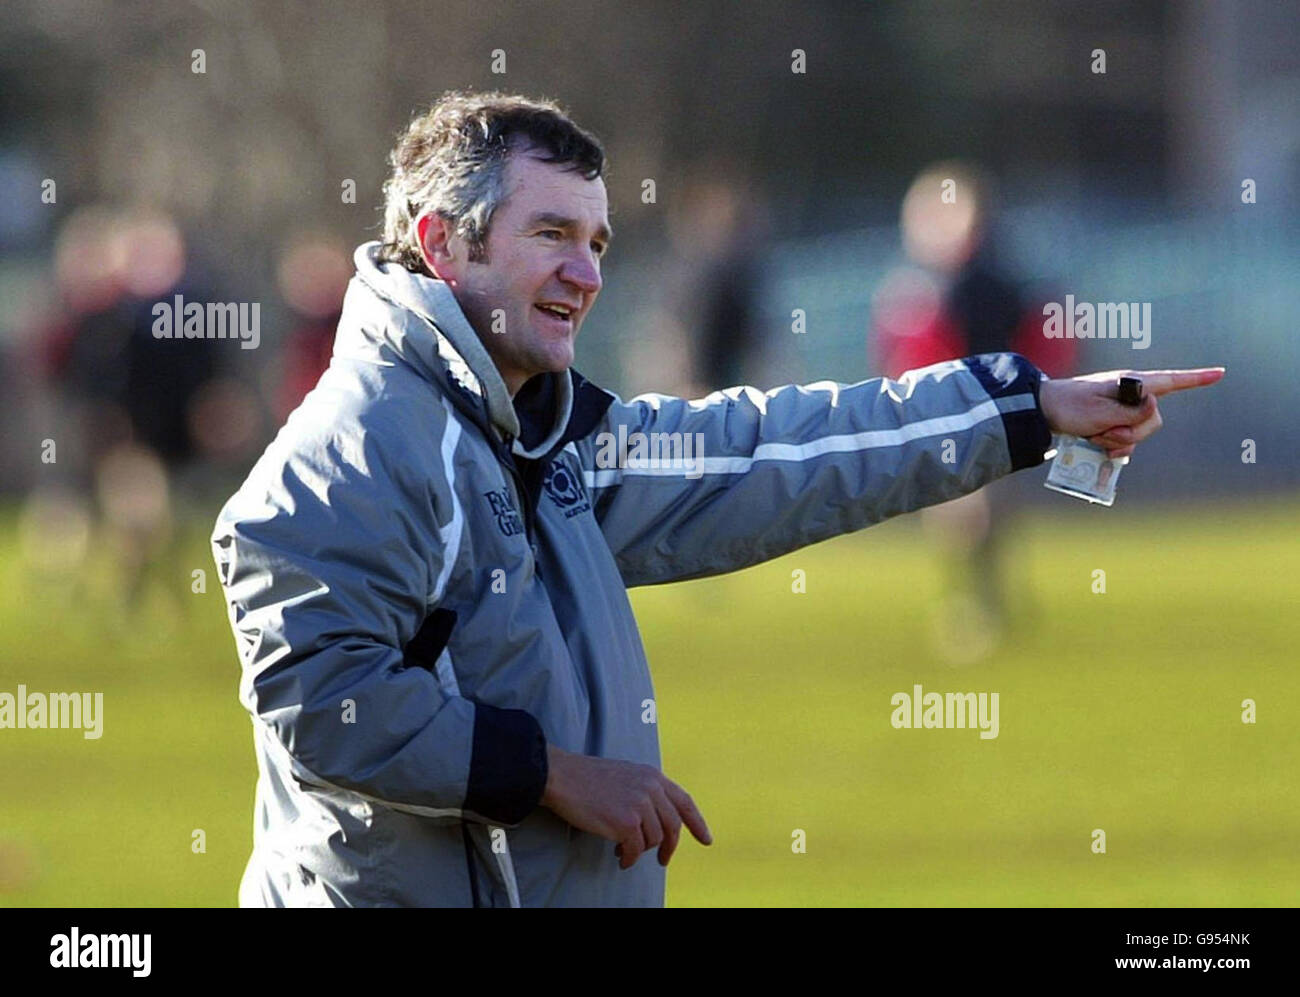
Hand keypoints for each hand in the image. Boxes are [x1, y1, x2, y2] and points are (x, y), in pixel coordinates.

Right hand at [540, 744, 712, 868]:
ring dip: (640, 850)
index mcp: (652, 776)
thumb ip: (645, 791)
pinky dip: (628, 858)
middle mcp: (651, 788)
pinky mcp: (626, 823)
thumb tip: (656, 822)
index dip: (697, 823)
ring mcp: (640, 805)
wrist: (563, 776)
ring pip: (653, 840)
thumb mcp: (626, 775)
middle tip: (662, 861)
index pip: (684, 801)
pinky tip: (619, 857)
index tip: (706, 839)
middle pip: (672, 826)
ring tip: (623, 849)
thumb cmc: (587, 778)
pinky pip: (635, 850)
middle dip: (669, 847)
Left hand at [1038, 367, 1224, 458]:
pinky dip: (1113, 447)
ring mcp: (1124, 411)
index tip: (1220, 373)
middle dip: (1131, 433)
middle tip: (1104, 431)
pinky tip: (1098, 444)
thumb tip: (1154, 409)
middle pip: (1153, 420)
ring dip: (1117, 440)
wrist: (1045, 412)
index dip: (1196, 379)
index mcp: (1132, 384)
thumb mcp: (1101, 412)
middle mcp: (1132, 396)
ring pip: (1139, 434)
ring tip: (1095, 434)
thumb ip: (1131, 413)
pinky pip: (1127, 443)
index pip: (1171, 380)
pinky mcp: (1115, 424)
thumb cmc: (1070, 407)